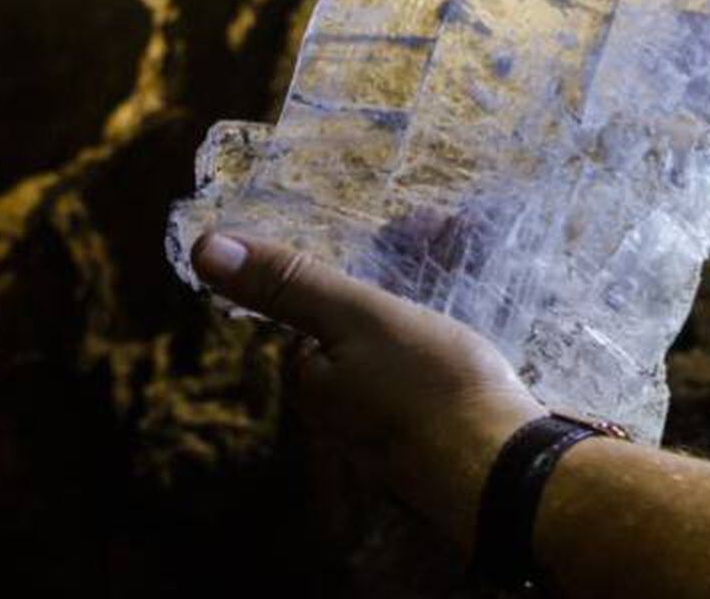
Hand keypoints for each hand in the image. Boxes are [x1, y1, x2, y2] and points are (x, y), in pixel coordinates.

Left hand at [191, 229, 546, 554]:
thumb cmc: (431, 386)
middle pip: (356, 342)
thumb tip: (204, 248)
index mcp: (313, 385)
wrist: (505, 468)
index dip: (355, 282)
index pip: (316, 319)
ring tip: (467, 297)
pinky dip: (448, 362)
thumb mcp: (359, 318)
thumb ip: (290, 284)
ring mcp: (387, 436)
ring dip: (427, 330)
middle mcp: (339, 418)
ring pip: (395, 364)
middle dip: (393, 302)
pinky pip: (428, 389)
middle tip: (443, 253)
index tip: (405, 241)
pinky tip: (476, 355)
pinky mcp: (431, 445)